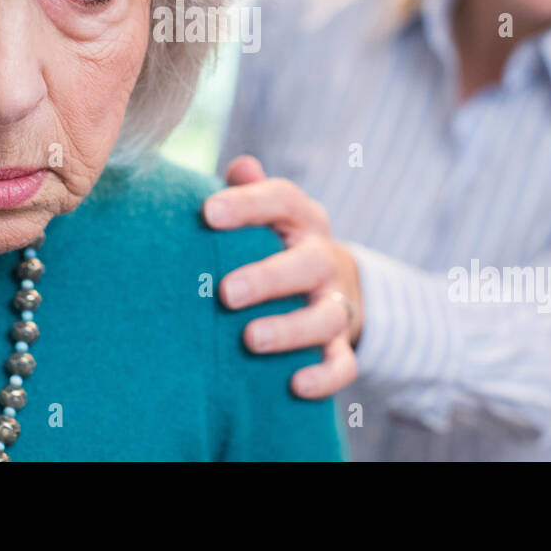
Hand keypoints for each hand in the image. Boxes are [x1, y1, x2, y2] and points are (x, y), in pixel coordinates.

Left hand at [202, 155, 360, 398]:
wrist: (331, 283)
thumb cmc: (273, 243)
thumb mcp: (265, 213)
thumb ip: (249, 191)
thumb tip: (240, 166)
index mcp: (302, 219)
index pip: (283, 200)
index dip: (248, 204)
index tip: (208, 213)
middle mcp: (323, 259)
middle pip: (308, 263)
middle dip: (268, 278)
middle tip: (226, 292)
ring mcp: (336, 303)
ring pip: (326, 317)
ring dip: (290, 330)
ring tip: (250, 340)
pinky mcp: (341, 345)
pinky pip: (343, 365)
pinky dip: (324, 376)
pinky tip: (294, 385)